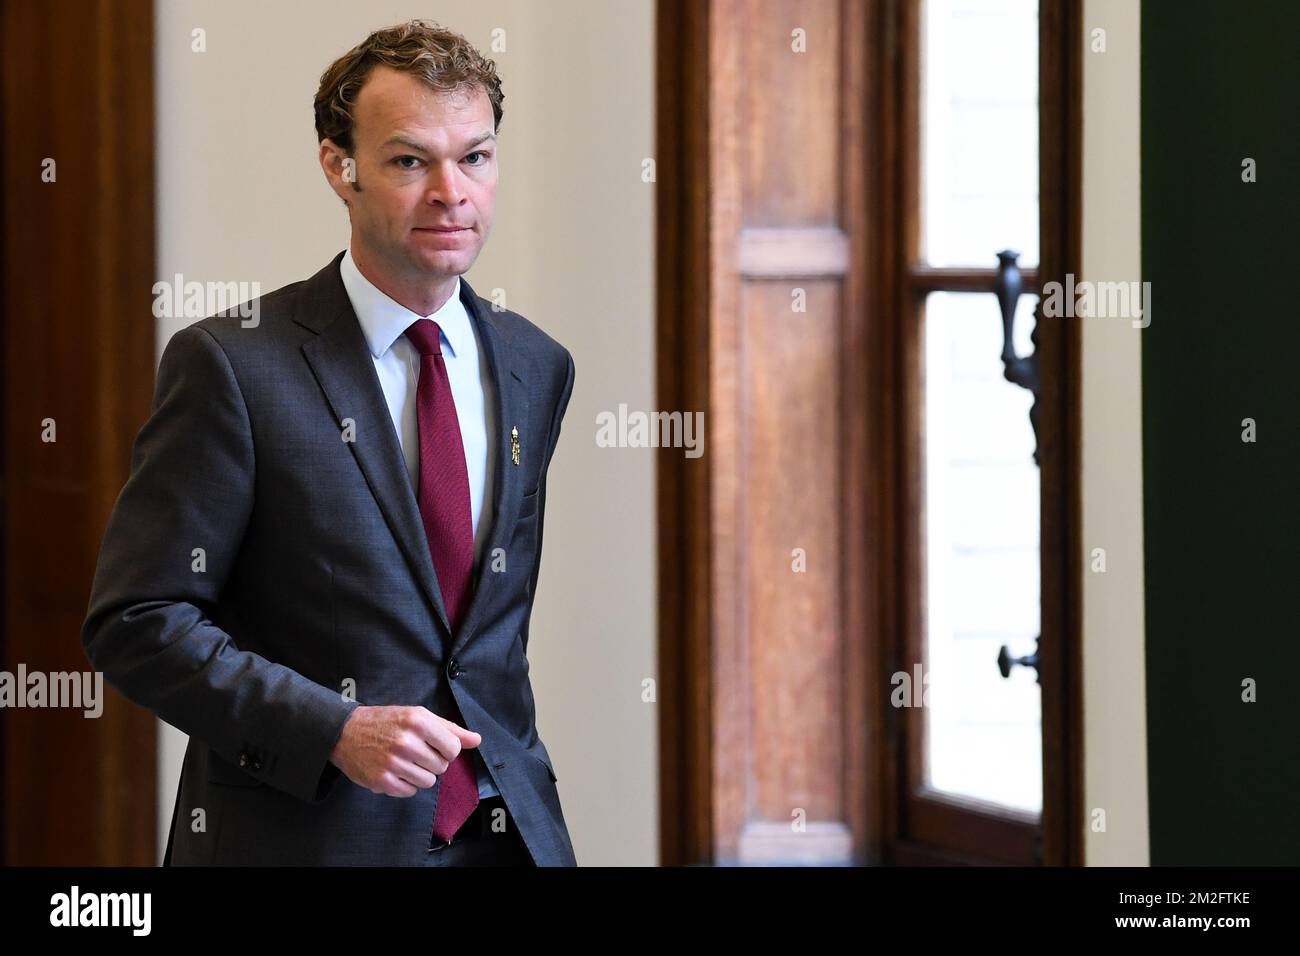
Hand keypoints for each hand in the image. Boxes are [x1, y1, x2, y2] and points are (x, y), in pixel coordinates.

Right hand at [328, 705, 480, 796]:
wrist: (345, 732)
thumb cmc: (386, 722)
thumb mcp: (418, 716)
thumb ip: (449, 729)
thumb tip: (476, 740)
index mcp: (418, 722)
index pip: (453, 749)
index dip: (446, 749)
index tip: (433, 745)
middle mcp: (406, 742)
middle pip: (442, 767)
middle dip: (432, 761)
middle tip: (415, 752)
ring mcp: (393, 763)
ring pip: (428, 782)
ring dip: (419, 774)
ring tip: (404, 761)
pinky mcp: (382, 781)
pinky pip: (410, 792)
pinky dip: (405, 784)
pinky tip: (394, 771)